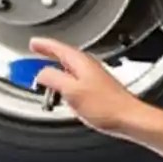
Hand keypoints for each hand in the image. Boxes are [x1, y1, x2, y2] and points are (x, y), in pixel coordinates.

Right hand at [28, 37, 147, 135]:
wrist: (129, 118)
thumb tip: (41, 73)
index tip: (33, 43)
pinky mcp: (99, 89)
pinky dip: (66, 82)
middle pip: (64, 56)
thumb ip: (53, 79)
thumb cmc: (106, 106)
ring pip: (70, 69)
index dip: (43, 45)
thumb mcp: (71, 91)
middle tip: (36, 54)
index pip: (57, 48)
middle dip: (49, 55)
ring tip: (45, 75)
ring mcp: (95, 77)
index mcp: (81, 63)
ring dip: (57, 70)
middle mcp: (89, 66)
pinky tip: (64, 92)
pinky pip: (76, 80)